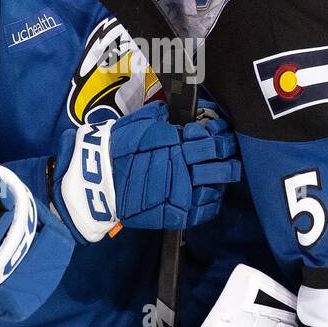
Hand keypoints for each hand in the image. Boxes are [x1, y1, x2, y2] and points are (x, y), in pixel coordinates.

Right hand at [53, 101, 240, 242]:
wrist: (98, 180)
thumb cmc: (119, 146)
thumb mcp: (143, 121)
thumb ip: (167, 116)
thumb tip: (184, 112)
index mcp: (179, 144)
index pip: (215, 138)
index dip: (221, 134)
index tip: (219, 132)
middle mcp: (186, 169)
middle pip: (224, 163)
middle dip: (229, 156)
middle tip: (227, 152)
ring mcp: (184, 194)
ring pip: (218, 187)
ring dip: (221, 179)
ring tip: (217, 173)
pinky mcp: (178, 214)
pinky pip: (206, 210)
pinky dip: (211, 201)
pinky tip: (208, 193)